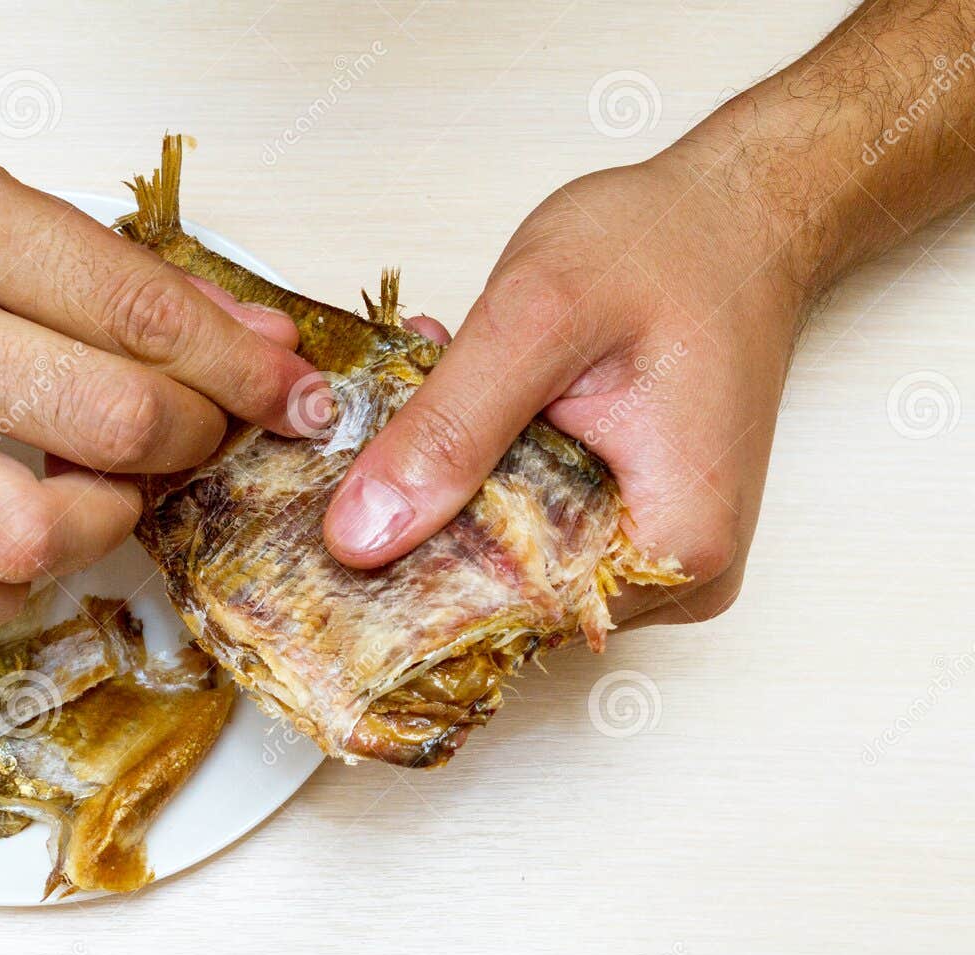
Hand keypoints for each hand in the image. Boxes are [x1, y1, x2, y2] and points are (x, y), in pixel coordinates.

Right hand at [0, 123, 321, 639]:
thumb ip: (124, 277)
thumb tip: (253, 348)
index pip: (144, 319)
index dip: (244, 373)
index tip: (290, 399)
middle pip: (106, 426)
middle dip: (193, 443)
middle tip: (197, 436)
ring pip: (23, 535)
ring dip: (106, 526)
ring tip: (108, 493)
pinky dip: (1, 601)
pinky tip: (24, 557)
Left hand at [323, 150, 809, 626]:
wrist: (733, 216)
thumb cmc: (670, 247)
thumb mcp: (536, 320)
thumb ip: (450, 429)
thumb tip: (362, 534)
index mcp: (671, 548)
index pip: (504, 613)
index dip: (412, 569)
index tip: (346, 507)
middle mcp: (671, 576)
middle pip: (501, 592)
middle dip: (426, 509)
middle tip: (387, 417)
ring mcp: (646, 554)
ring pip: (503, 556)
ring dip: (449, 480)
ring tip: (433, 385)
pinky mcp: (623, 525)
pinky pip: (526, 523)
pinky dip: (480, 467)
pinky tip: (462, 401)